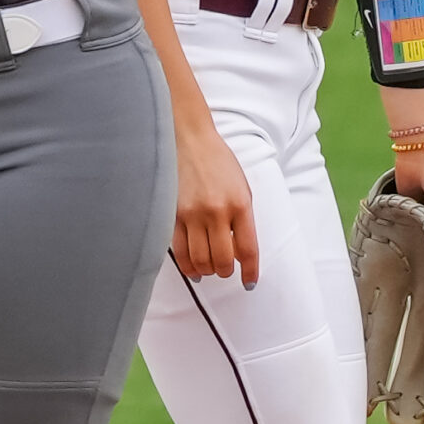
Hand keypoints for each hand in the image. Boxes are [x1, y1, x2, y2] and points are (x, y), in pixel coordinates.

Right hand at [170, 121, 258, 286]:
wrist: (190, 140)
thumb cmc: (219, 163)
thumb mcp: (241, 188)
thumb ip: (242, 220)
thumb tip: (237, 254)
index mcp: (240, 204)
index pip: (247, 249)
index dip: (249, 272)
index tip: (250, 282)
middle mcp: (216, 211)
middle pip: (222, 260)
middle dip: (225, 272)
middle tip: (226, 270)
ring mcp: (192, 214)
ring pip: (200, 260)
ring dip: (207, 271)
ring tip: (210, 269)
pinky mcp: (173, 214)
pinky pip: (180, 251)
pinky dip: (188, 265)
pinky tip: (193, 268)